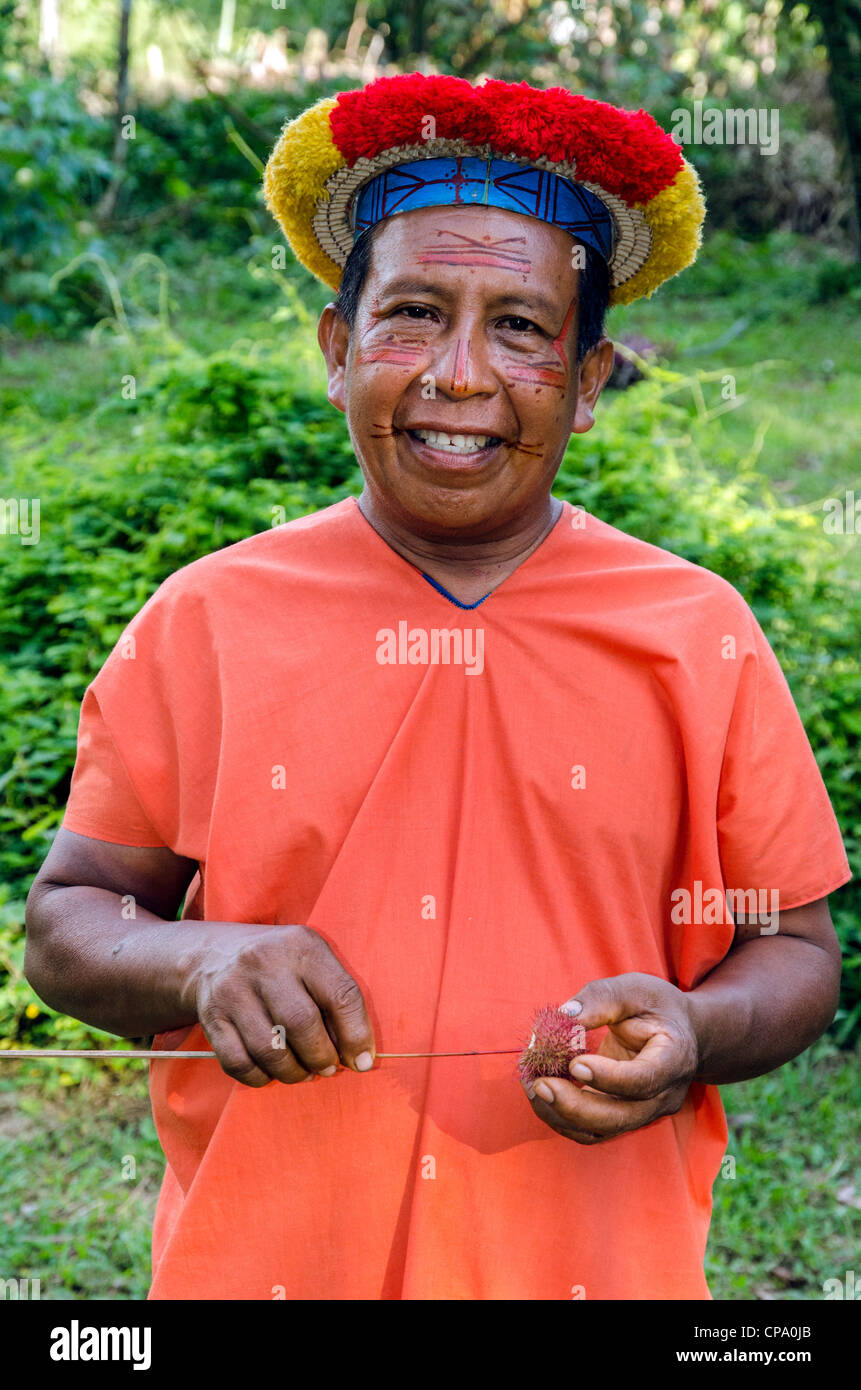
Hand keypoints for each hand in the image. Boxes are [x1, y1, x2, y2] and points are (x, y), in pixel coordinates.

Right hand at [189, 923, 375, 1087]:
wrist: (213, 955)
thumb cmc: (279, 965)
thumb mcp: (311, 961)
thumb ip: (336, 999)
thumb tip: (357, 1056)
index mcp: (301, 946)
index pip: (341, 995)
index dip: (357, 1035)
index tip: (362, 1061)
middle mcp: (265, 962)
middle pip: (302, 1023)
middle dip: (321, 1057)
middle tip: (328, 1068)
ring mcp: (233, 989)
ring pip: (269, 1049)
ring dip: (293, 1072)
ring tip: (303, 1072)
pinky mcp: (212, 1016)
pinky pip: (239, 1062)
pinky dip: (260, 1077)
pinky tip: (271, 1071)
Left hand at [522, 972, 699, 1144]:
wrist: (682, 1033)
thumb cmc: (657, 1007)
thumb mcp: (635, 989)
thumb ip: (601, 999)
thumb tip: (564, 1015)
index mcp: (672, 1059)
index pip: (643, 1080)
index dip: (608, 1078)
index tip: (574, 1063)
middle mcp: (663, 1094)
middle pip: (620, 1117)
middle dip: (575, 1106)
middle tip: (539, 1083)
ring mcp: (644, 1111)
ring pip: (602, 1130)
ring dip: (562, 1115)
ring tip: (532, 1086)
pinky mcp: (624, 1116)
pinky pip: (592, 1129)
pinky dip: (563, 1117)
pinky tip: (542, 1093)